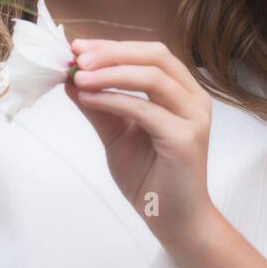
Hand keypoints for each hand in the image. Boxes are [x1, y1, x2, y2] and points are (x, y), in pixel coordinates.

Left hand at [66, 39, 216, 247]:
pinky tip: (89, 100)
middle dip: (112, 52)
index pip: (149, 54)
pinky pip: (145, 110)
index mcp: (182, 92)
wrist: (174, 221)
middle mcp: (194, 99)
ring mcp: (193, 118)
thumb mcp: (117, 135)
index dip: (113, 46)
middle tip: (77, 57)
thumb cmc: (150, 178)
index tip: (77, 47)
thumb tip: (72, 79)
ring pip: (152, 77)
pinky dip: (114, 100)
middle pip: (154, 56)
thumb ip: (100, 107)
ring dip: (111, 73)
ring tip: (79, 77)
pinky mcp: (185, 139)